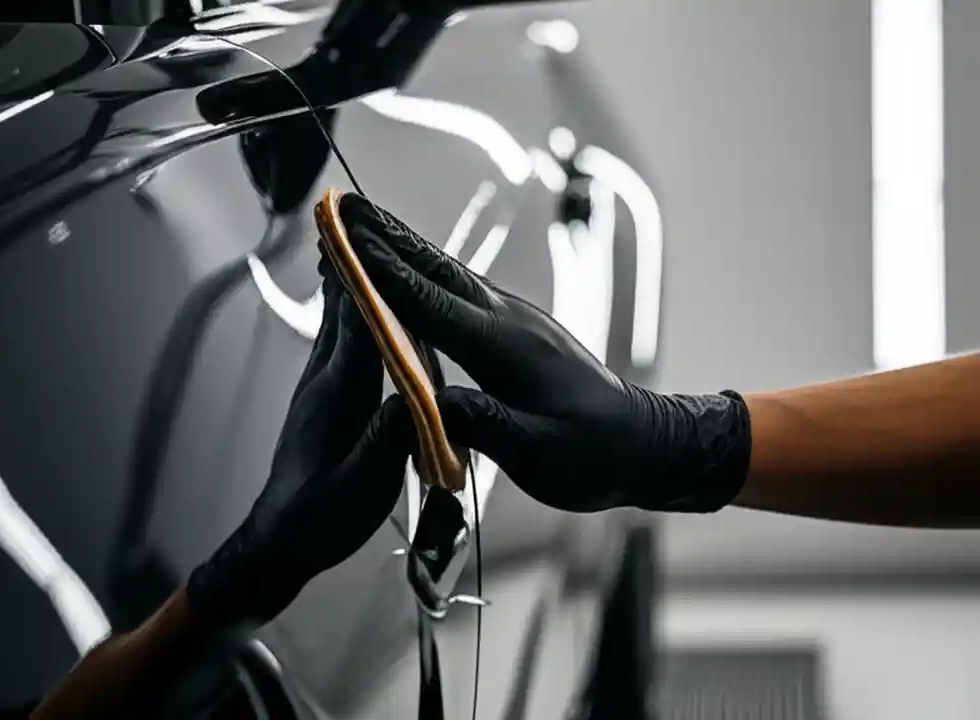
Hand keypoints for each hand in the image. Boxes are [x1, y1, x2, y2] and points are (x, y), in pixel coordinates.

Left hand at [186, 268, 412, 628]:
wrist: (280, 541)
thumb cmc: (321, 519)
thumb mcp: (359, 489)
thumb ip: (384, 445)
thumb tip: (411, 402)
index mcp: (337, 398)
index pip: (356, 328)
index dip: (364, 281)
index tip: (369, 238)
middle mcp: (324, 383)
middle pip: (339, 311)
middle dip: (346, 263)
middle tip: (347, 215)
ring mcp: (318, 390)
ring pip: (332, 323)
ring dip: (339, 282)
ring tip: (343, 242)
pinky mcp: (320, 401)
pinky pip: (334, 342)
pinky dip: (341, 312)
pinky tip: (345, 304)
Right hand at [340, 193, 750, 512]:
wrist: (642, 443)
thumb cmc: (593, 454)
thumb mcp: (541, 455)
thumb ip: (490, 426)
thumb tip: (436, 404)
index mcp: (506, 347)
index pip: (432, 303)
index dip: (385, 274)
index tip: (348, 243)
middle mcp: (505, 320)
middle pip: (434, 270)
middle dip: (384, 237)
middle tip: (342, 207)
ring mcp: (510, 319)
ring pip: (444, 272)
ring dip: (399, 246)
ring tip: (359, 223)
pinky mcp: (511, 329)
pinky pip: (454, 290)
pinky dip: (420, 272)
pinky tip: (403, 268)